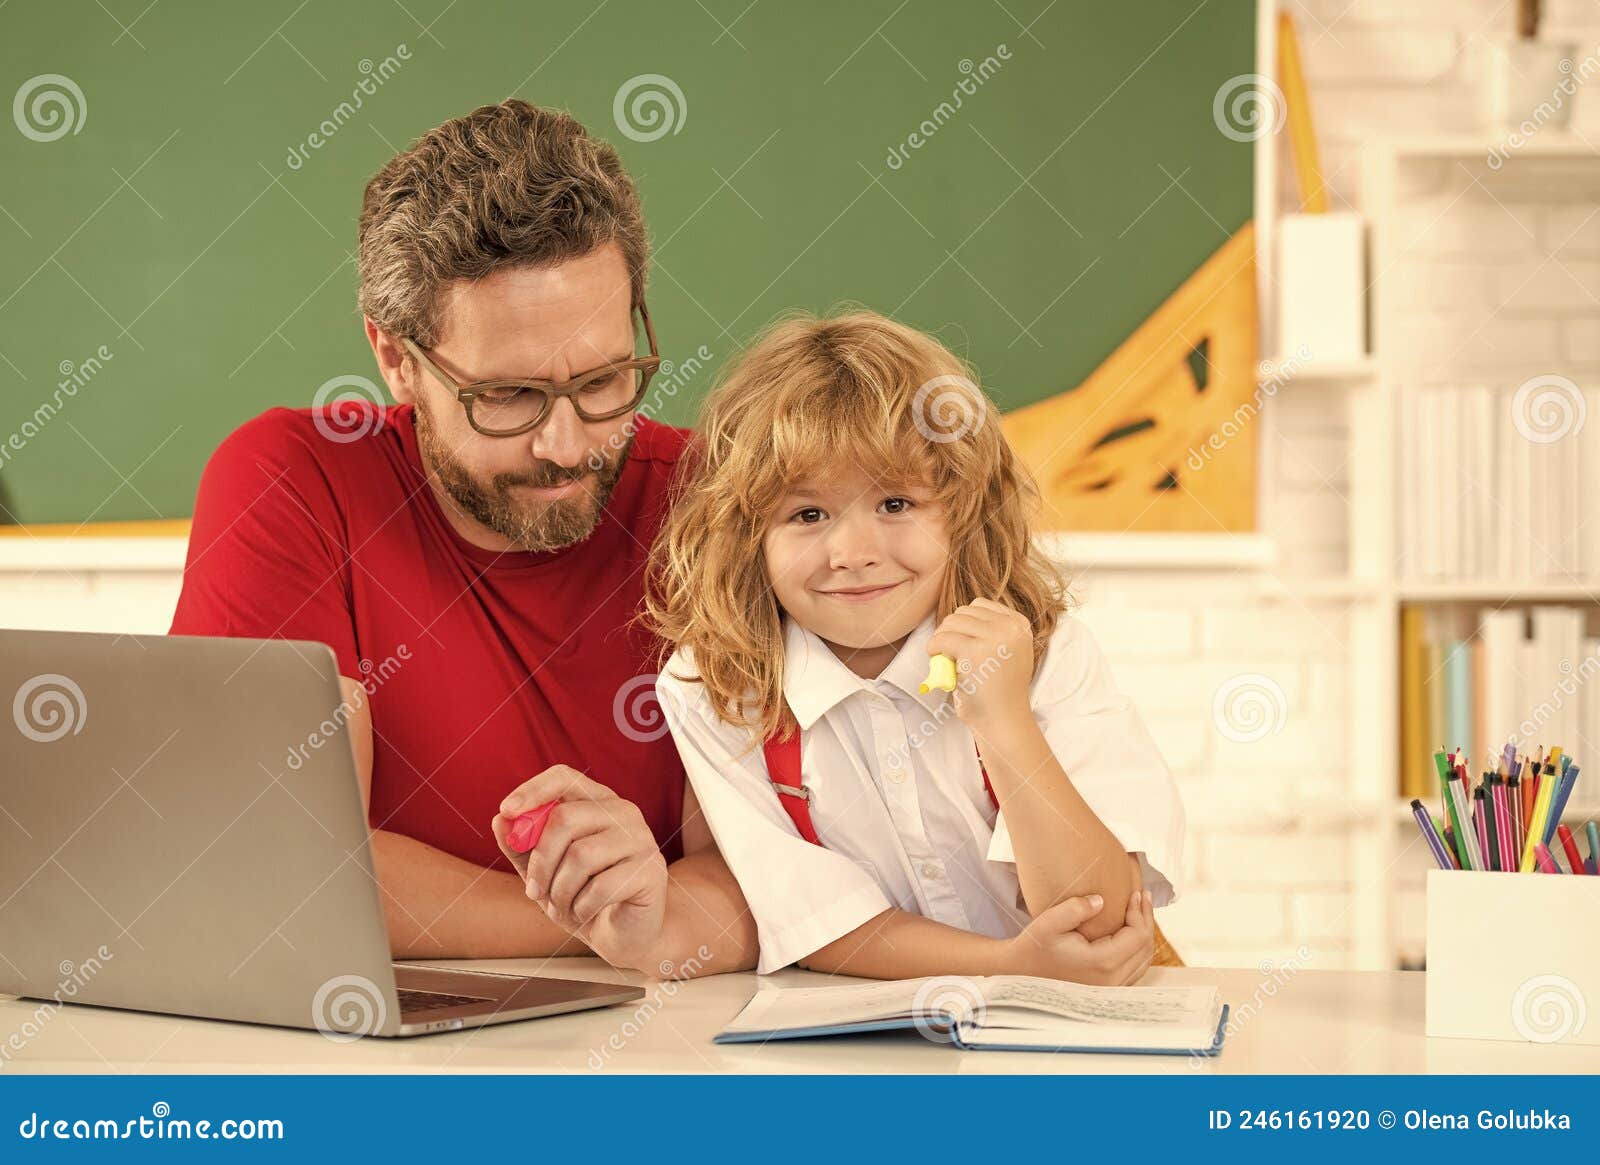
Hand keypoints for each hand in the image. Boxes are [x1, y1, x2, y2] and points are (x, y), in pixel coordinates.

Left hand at [492, 765, 667, 968]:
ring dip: (560, 891)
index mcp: (597, 802)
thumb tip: (500, 821)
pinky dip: (581, 907)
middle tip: (533, 891)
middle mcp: (623, 812)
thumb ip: (522, 847)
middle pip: (565, 819)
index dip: (533, 790)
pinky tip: (584, 913)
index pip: (564, 777)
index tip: (507, 811)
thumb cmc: (583, 896)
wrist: (624, 934)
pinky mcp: (651, 870)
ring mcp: (641, 839)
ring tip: (562, 906)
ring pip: (580, 855)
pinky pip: (601, 887)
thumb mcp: (544, 872)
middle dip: (540, 862)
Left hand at [926, 598, 1033, 727]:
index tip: (961, 642)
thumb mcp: (1008, 651)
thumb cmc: (1000, 691)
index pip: (980, 606)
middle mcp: (1011, 627)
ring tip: (944, 657)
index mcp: (1020, 624)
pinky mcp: (974, 652)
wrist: (1004, 721)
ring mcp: (994, 638)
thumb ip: (994, 630)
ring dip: (941, 638)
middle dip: (951, 630)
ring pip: (951, 622)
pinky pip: (942, 639)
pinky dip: (933, 649)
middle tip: (949, 653)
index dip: (964, 623)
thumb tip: (958, 616)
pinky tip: (937, 660)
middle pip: (964, 612)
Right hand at [1001, 889, 1155, 985]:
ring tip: (1141, 911)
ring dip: (1145, 934)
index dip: (1140, 912)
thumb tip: (1102, 900)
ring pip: (1143, 960)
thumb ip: (1077, 907)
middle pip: (1145, 948)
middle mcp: (1111, 981)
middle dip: (1146, 919)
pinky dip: (1138, 949)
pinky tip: (1131, 932)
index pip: (1138, 935)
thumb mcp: (1050, 922)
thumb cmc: (1035, 946)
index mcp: (1103, 963)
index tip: (1135, 893)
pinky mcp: (1107, 990)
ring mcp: (1110, 989)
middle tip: (1143, 896)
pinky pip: (1135, 969)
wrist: (1022, 972)